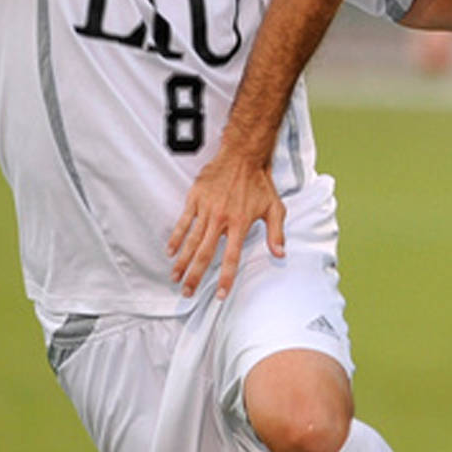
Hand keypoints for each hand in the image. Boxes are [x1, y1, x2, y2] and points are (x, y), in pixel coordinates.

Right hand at [167, 152, 284, 298]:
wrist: (243, 155)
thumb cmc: (259, 182)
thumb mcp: (275, 208)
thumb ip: (276, 233)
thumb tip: (281, 254)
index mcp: (241, 224)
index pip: (232, 258)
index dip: (226, 279)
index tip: (220, 295)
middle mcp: (222, 219)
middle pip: (205, 254)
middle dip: (195, 276)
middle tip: (187, 292)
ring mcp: (207, 209)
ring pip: (192, 241)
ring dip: (182, 261)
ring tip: (175, 277)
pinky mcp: (196, 198)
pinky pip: (184, 222)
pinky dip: (177, 237)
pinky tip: (170, 251)